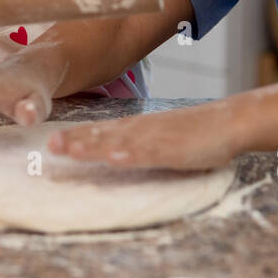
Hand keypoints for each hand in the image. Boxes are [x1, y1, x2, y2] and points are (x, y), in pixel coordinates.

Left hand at [47, 99, 240, 169]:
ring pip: (119, 142)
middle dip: (76, 141)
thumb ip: (139, 144)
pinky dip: (130, 154)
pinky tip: (114, 157)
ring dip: (93, 145)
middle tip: (49, 146)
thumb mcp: (161, 137)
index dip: (77, 137)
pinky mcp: (173, 148)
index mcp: (137, 128)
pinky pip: (149, 152)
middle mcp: (141, 130)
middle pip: (103, 135)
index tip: (51, 142)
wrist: (229, 121)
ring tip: (68, 149)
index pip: (101, 132)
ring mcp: (156, 138)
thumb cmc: (196, 133)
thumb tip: (116, 152)